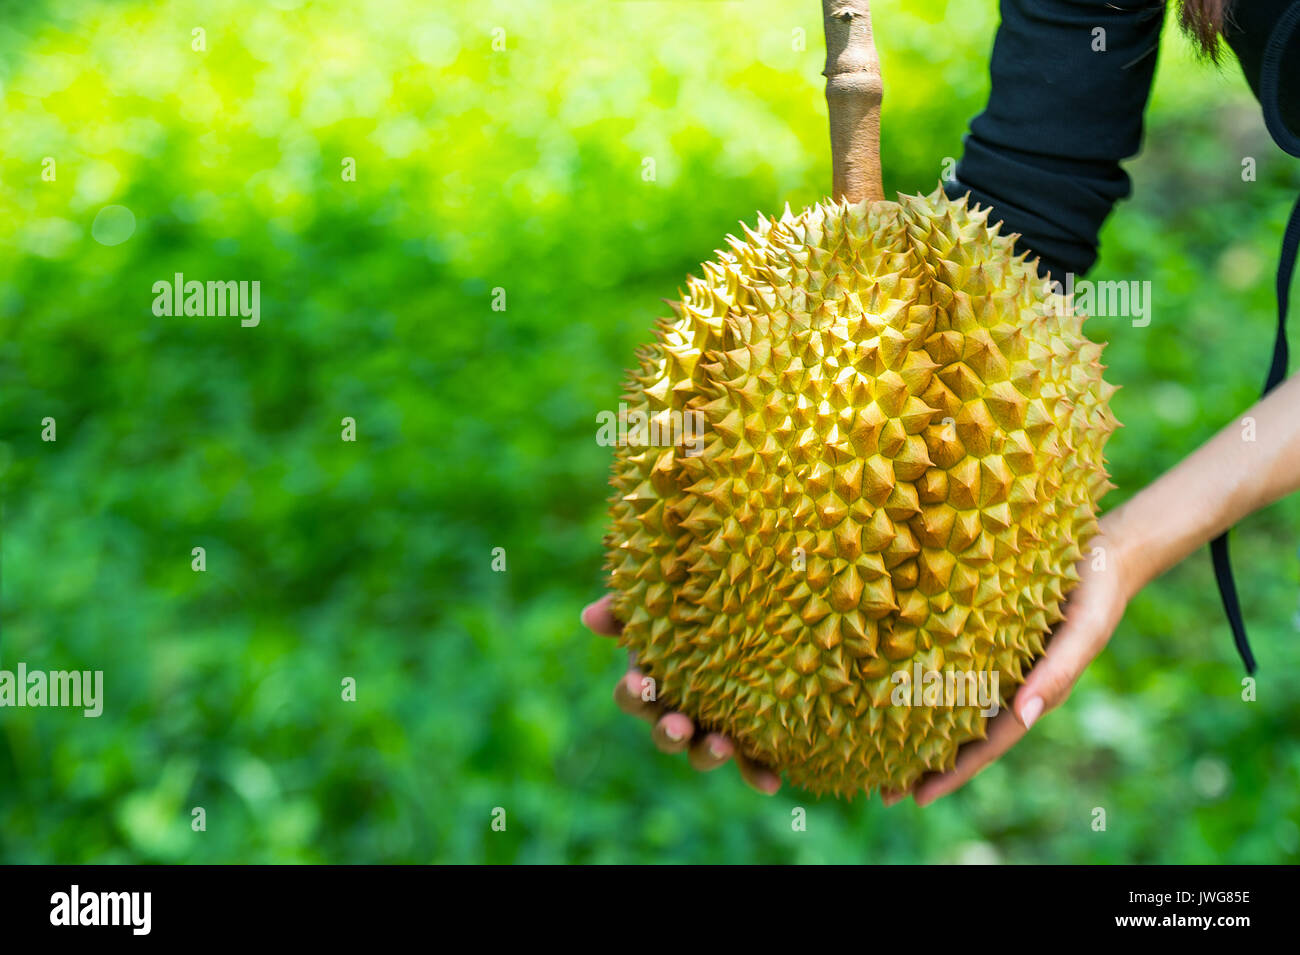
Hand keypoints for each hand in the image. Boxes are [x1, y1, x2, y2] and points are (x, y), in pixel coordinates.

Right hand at [582, 595, 781, 793]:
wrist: (746, 611)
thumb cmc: (689, 607)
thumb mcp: (659, 600)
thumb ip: (627, 608)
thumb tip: (590, 616)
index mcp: (653, 683)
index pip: (632, 695)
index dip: (633, 693)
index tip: (638, 684)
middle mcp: (677, 712)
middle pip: (665, 732)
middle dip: (669, 732)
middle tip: (678, 727)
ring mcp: (709, 728)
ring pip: (702, 751)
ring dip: (708, 753)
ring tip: (722, 746)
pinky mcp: (746, 739)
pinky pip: (750, 761)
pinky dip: (757, 773)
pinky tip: (771, 783)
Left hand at [901, 521, 1132, 806]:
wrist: (1100, 552)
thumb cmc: (1094, 594)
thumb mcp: (1084, 632)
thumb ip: (1058, 673)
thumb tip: (1024, 715)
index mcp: (1031, 693)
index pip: (986, 743)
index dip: (953, 772)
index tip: (916, 798)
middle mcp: (1006, 684)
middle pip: (959, 733)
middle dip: (922, 764)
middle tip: (878, 791)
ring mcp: (992, 661)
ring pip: (946, 704)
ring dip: (912, 727)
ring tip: (871, 750)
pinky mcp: (978, 630)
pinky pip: (944, 664)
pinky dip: (920, 682)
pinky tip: (888, 686)